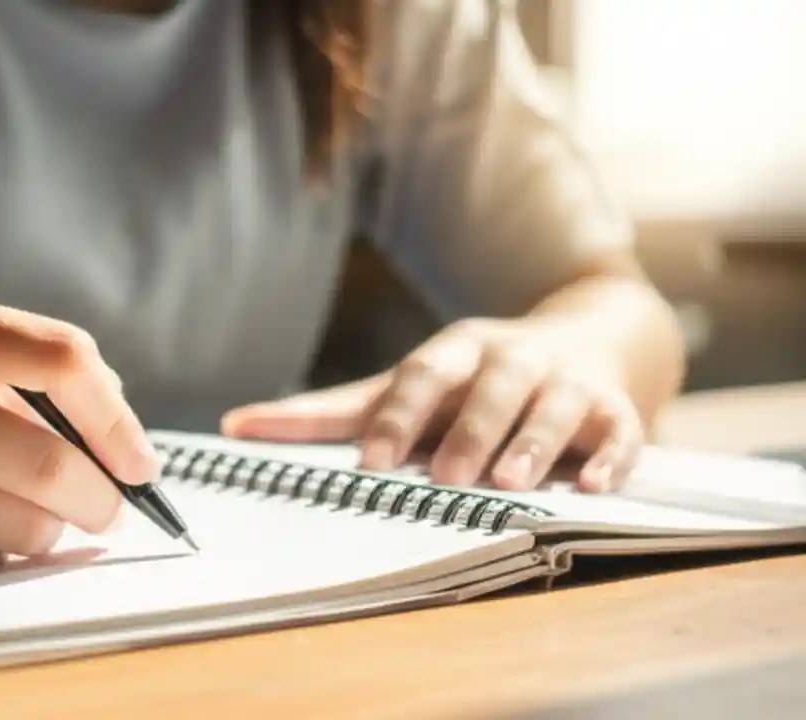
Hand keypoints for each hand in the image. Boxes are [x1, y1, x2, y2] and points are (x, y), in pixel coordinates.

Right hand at [0, 290, 157, 566]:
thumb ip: (35, 372)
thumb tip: (127, 449)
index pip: (61, 359)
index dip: (116, 418)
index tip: (139, 460)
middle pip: (49, 463)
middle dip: (100, 497)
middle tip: (107, 505)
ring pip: (24, 526)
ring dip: (51, 527)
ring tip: (29, 508)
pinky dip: (4, 549)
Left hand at [221, 318, 643, 492]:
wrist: (592, 336)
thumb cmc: (474, 376)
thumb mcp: (407, 384)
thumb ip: (331, 412)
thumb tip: (236, 426)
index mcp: (454, 353)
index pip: (420, 379)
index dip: (396, 418)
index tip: (371, 463)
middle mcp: (510, 360)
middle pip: (489, 389)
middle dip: (468, 432)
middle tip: (445, 478)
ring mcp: (566, 382)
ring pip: (553, 407)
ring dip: (533, 443)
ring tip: (510, 482)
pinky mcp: (614, 409)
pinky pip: (617, 432)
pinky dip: (611, 457)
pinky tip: (596, 485)